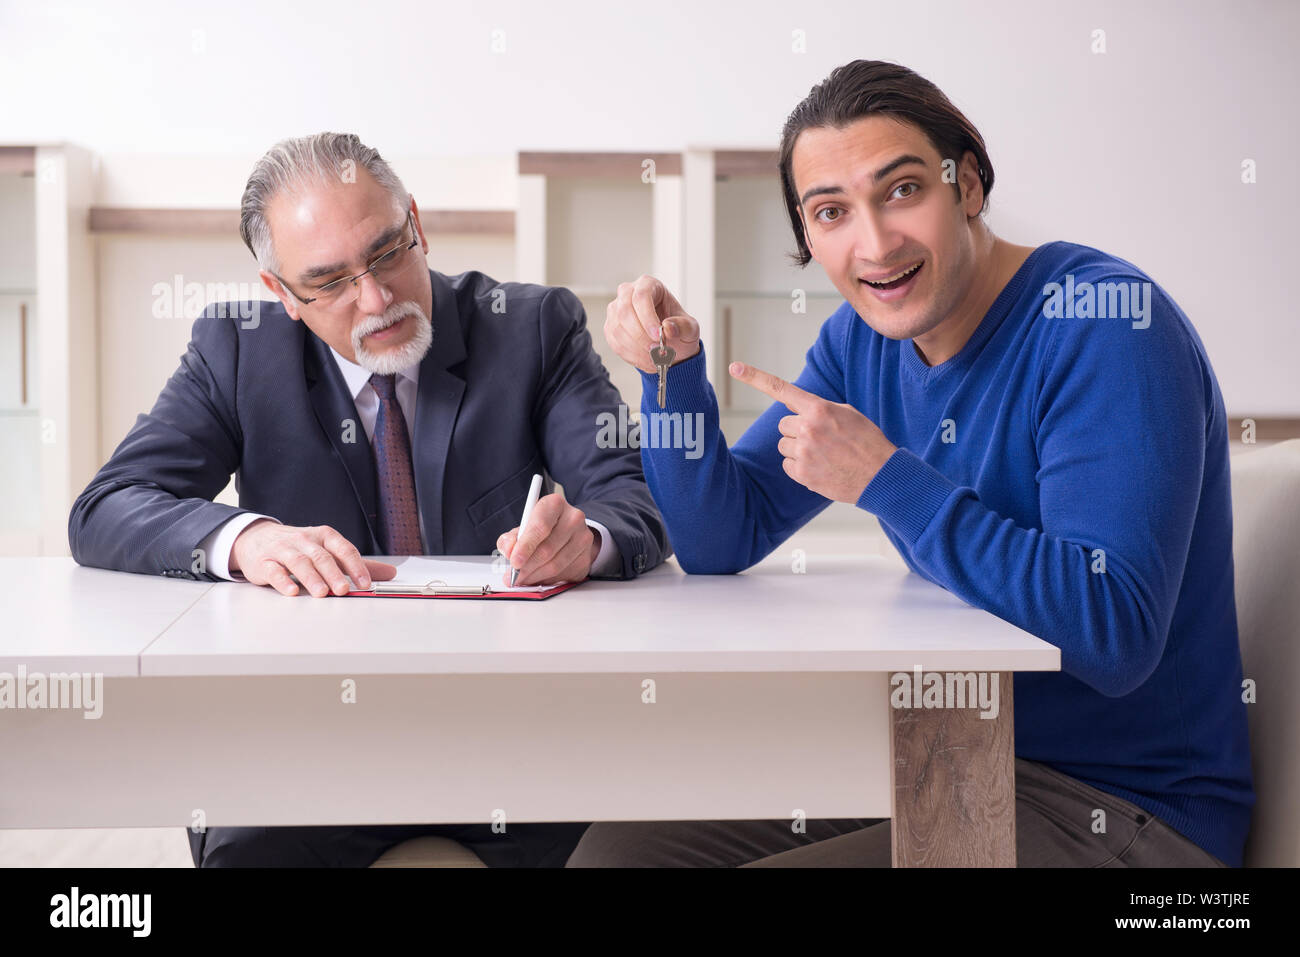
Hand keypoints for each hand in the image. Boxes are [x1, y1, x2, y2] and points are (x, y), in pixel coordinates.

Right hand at [229, 519, 396, 596]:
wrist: (256, 538)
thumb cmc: (298, 547)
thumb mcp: (328, 550)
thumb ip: (356, 563)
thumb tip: (390, 573)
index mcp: (323, 536)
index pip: (343, 548)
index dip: (356, 565)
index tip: (366, 583)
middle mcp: (304, 540)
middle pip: (321, 556)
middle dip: (334, 573)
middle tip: (344, 589)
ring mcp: (283, 550)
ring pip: (299, 562)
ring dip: (312, 578)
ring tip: (322, 593)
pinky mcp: (264, 562)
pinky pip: (274, 570)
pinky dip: (283, 580)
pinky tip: (291, 592)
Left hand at [495, 491, 598, 585]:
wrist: (567, 531)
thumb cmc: (541, 527)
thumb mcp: (522, 527)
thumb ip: (510, 539)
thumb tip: (509, 551)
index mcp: (554, 505)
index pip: (540, 526)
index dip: (525, 546)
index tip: (514, 561)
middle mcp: (573, 518)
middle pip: (547, 549)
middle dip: (527, 567)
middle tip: (513, 576)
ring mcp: (583, 539)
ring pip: (556, 565)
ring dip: (535, 576)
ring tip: (523, 579)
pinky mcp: (586, 558)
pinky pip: (564, 575)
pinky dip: (548, 581)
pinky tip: (539, 577)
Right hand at [604, 274, 700, 372]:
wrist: (669, 345)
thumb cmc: (679, 330)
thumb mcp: (690, 329)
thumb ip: (684, 327)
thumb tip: (668, 328)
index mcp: (649, 285)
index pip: (641, 296)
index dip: (647, 317)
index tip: (658, 336)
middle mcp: (628, 293)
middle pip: (625, 311)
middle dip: (641, 335)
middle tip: (656, 350)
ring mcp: (616, 310)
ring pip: (618, 329)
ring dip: (637, 348)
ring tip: (654, 357)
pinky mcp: (611, 327)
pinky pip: (615, 342)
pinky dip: (631, 355)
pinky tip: (646, 359)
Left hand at [730, 362, 896, 503]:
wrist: (880, 475)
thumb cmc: (866, 441)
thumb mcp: (847, 413)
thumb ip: (819, 408)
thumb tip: (797, 411)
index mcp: (819, 408)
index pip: (781, 389)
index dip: (755, 377)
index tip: (734, 368)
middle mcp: (808, 428)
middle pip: (783, 424)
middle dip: (797, 430)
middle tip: (822, 439)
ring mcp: (803, 451)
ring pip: (783, 445)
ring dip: (798, 449)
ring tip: (824, 454)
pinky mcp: (801, 473)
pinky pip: (787, 465)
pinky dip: (799, 467)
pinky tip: (821, 467)